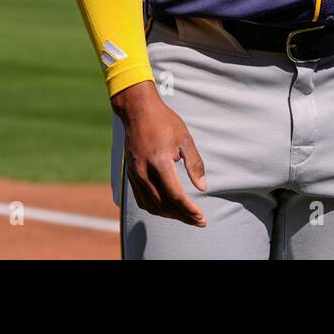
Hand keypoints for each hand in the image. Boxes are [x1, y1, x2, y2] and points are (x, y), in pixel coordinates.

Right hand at [112, 80, 207, 226]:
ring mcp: (135, 175)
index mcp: (159, 162)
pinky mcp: (131, 175)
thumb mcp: (185, 139)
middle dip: (183, 216)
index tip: (202, 218)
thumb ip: (195, 164)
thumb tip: (203, 188)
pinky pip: (142, 200)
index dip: (189, 210)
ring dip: (170, 215)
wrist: (138, 111)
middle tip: (199, 222)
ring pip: (151, 206)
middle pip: (164, 205)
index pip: (175, 195)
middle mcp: (144, 172)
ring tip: (186, 216)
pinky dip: (156, 208)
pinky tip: (168, 208)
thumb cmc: (165, 122)